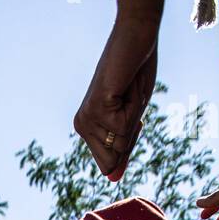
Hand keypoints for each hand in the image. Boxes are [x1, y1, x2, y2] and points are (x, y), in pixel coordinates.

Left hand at [73, 17, 159, 180]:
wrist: (136, 39)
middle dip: (131, 132)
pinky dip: (134, 108)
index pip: (110, 163)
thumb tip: (112, 179)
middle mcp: (82, 126)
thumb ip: (122, 149)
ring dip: (134, 116)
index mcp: (87, 130)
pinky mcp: (97, 109)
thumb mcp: (131, 119)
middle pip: (114, 157)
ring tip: (127, 91)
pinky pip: (124, 127)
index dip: (128, 142)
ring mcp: (88, 118)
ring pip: (121, 142)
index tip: (127, 112)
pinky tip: (126, 87)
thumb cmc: (135, 75)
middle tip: (128, 101)